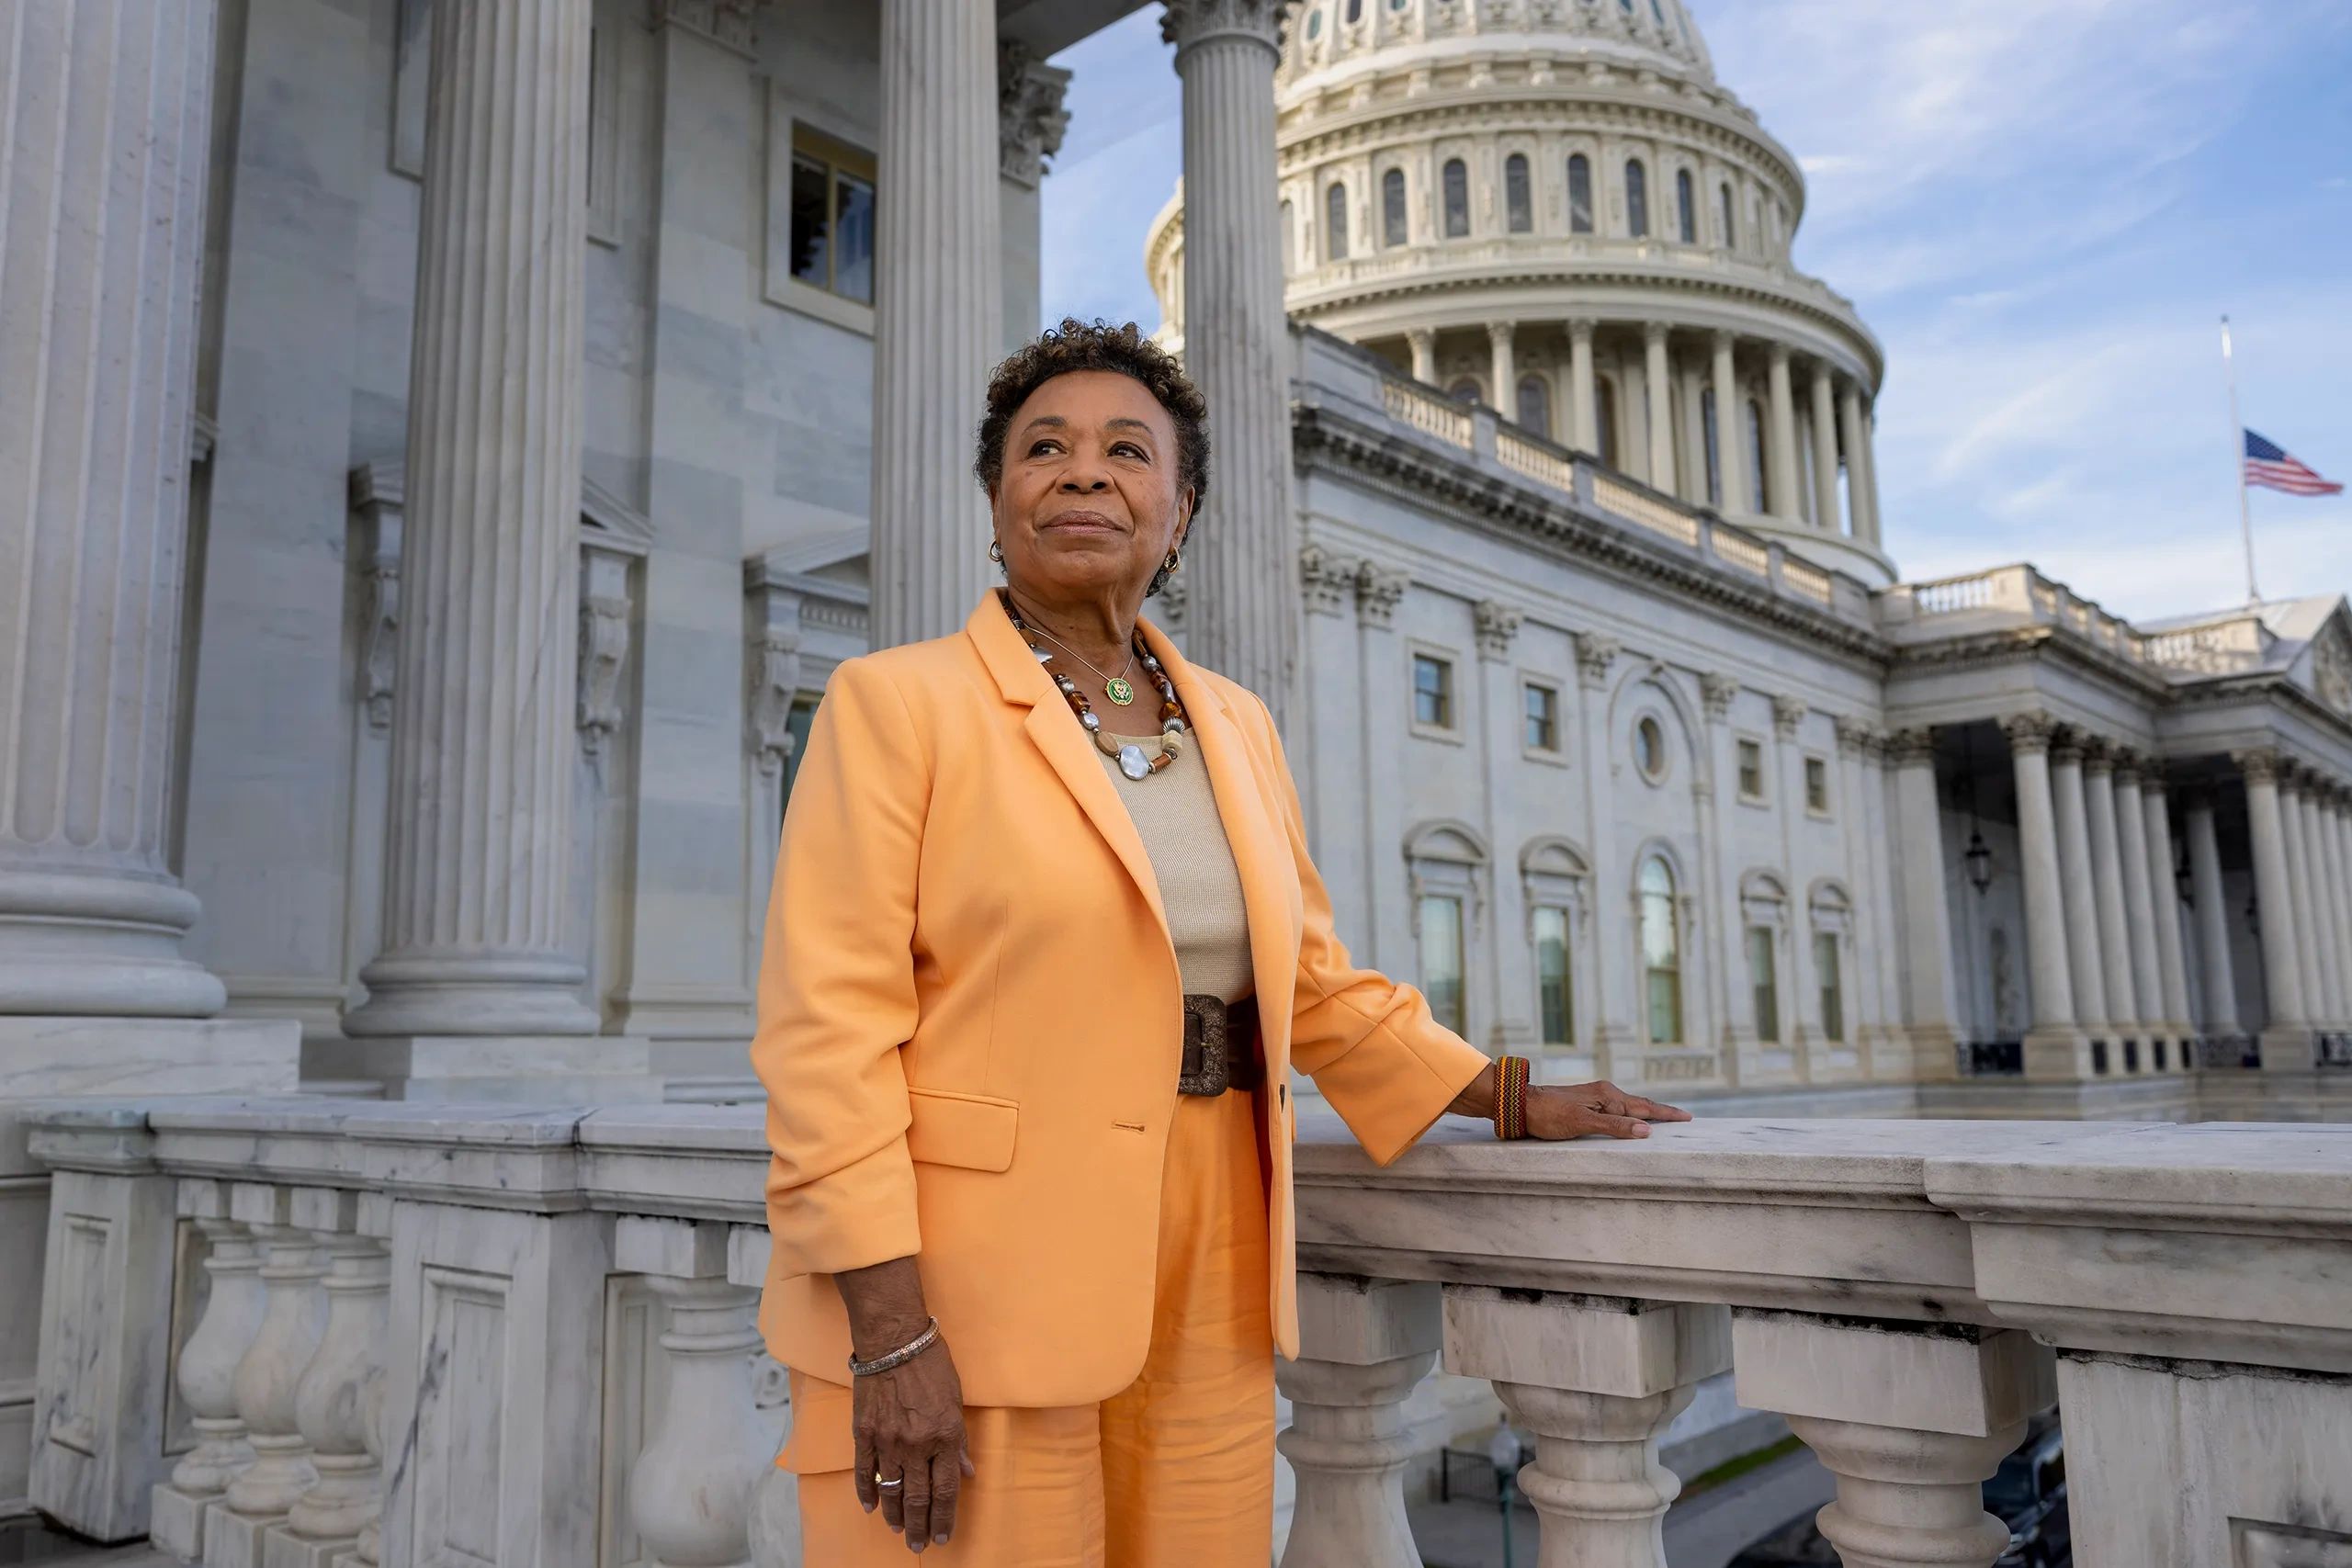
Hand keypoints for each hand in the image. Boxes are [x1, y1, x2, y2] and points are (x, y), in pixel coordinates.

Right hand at [852, 1334, 974, 1552]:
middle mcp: (916, 1445)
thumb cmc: (931, 1364)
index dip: (945, 1517)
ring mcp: (887, 1441)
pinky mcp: (863, 1434)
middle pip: (918, 1498)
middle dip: (920, 1526)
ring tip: (899, 1530)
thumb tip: (966, 1471)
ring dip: (895, 1515)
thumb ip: (959, 1439)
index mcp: (944, 1436)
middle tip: (919, 1545)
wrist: (893, 1340)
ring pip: (891, 1491)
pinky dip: (867, 1492)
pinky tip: (870, 1507)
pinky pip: (865, 1472)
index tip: (944, 1536)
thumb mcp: (956, 1400)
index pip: (946, 1490)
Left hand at [1525, 1078, 1689, 1139]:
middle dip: (1661, 1112)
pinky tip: (1630, 1120)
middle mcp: (1605, 1093)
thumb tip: (1645, 1130)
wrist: (1521, 1104)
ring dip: (1645, 1113)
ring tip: (1662, 1120)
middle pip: (1640, 1104)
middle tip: (1682, 1119)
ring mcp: (1595, 1097)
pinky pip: (1616, 1110)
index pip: (1645, 1106)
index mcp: (1608, 1096)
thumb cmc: (1549, 1115)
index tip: (1687, 1117)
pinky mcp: (1586, 1104)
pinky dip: (1629, 1115)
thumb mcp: (1582, 1123)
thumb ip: (1614, 1126)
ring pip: (1628, 1107)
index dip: (1666, 1114)